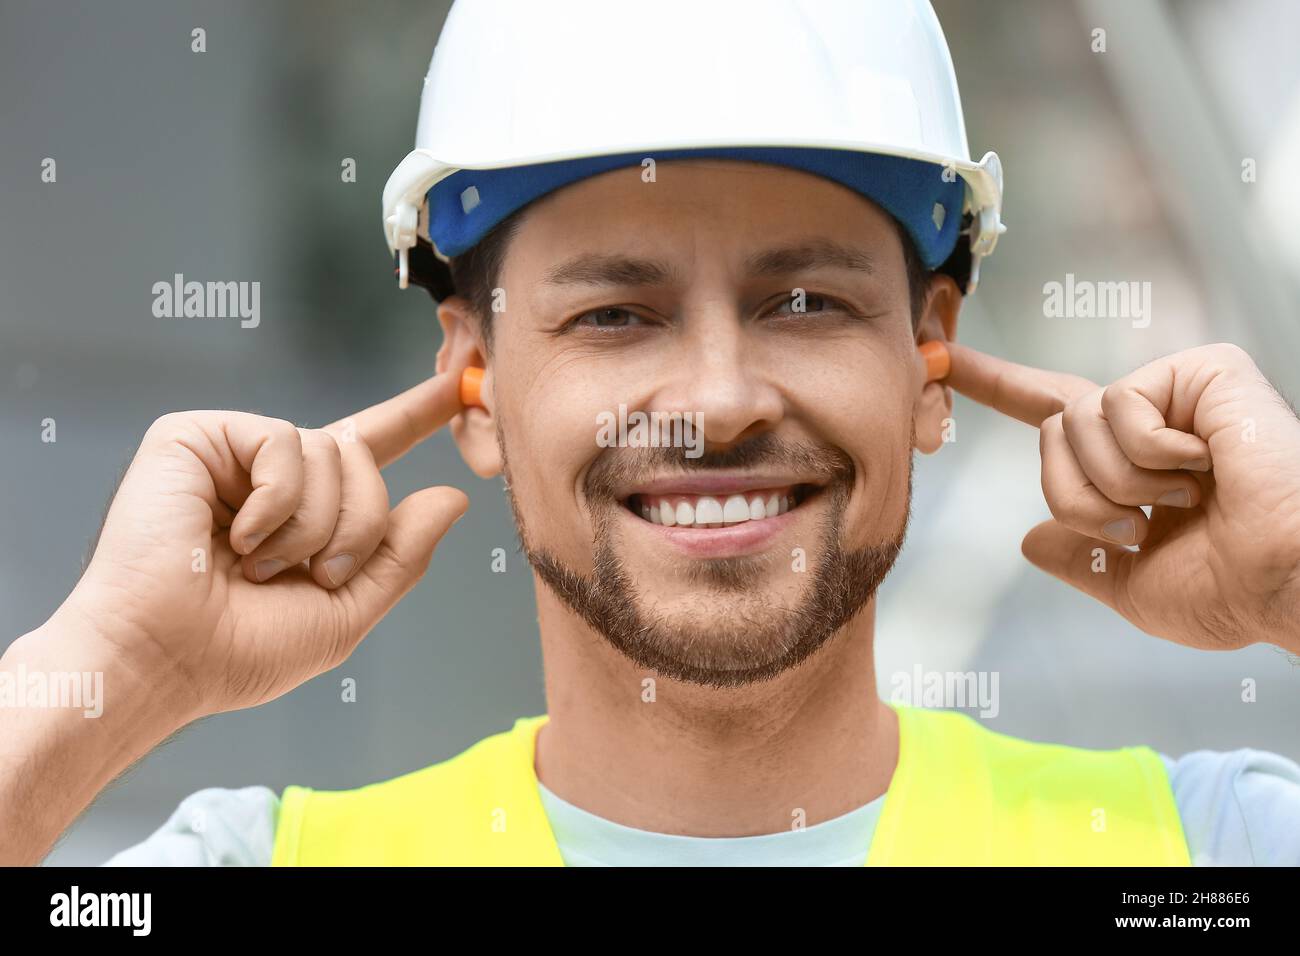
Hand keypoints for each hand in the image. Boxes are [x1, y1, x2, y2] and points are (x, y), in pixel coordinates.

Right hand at [54, 372, 470, 719]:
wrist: (164, 660)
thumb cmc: (241, 649)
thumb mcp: (345, 609)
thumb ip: (402, 553)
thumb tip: (452, 496)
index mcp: (305, 511)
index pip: (369, 451)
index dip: (414, 416)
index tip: (458, 386)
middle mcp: (273, 476)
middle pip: (365, 459)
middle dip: (359, 527)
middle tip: (312, 574)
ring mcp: (234, 454)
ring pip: (332, 451)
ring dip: (313, 524)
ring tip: (259, 564)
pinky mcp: (196, 436)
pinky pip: (284, 441)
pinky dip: (276, 501)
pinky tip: (237, 538)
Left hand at [945, 341, 1299, 653]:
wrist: (1286, 584)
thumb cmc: (1230, 591)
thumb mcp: (1135, 588)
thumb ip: (1081, 560)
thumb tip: (1031, 539)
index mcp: (1133, 465)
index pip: (1050, 414)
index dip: (995, 385)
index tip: (943, 356)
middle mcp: (1150, 421)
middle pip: (1050, 433)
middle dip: (1077, 497)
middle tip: (1139, 529)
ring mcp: (1176, 392)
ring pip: (1074, 423)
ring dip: (1116, 484)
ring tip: (1183, 501)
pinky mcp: (1204, 370)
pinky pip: (1121, 406)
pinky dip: (1153, 455)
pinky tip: (1210, 467)